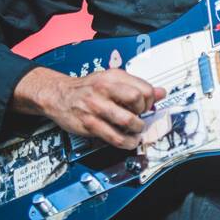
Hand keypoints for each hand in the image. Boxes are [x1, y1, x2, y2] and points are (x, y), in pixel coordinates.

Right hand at [13, 66, 165, 149]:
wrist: (58, 95)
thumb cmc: (87, 88)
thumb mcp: (111, 80)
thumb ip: (136, 85)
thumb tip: (161, 92)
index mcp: (113, 76)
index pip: (143, 87)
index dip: (150, 100)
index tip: (147, 106)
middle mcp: (104, 89)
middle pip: (137, 99)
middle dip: (144, 112)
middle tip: (141, 117)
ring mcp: (96, 107)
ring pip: (127, 120)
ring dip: (137, 129)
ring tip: (137, 131)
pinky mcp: (89, 124)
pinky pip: (113, 137)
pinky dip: (126, 142)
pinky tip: (129, 141)